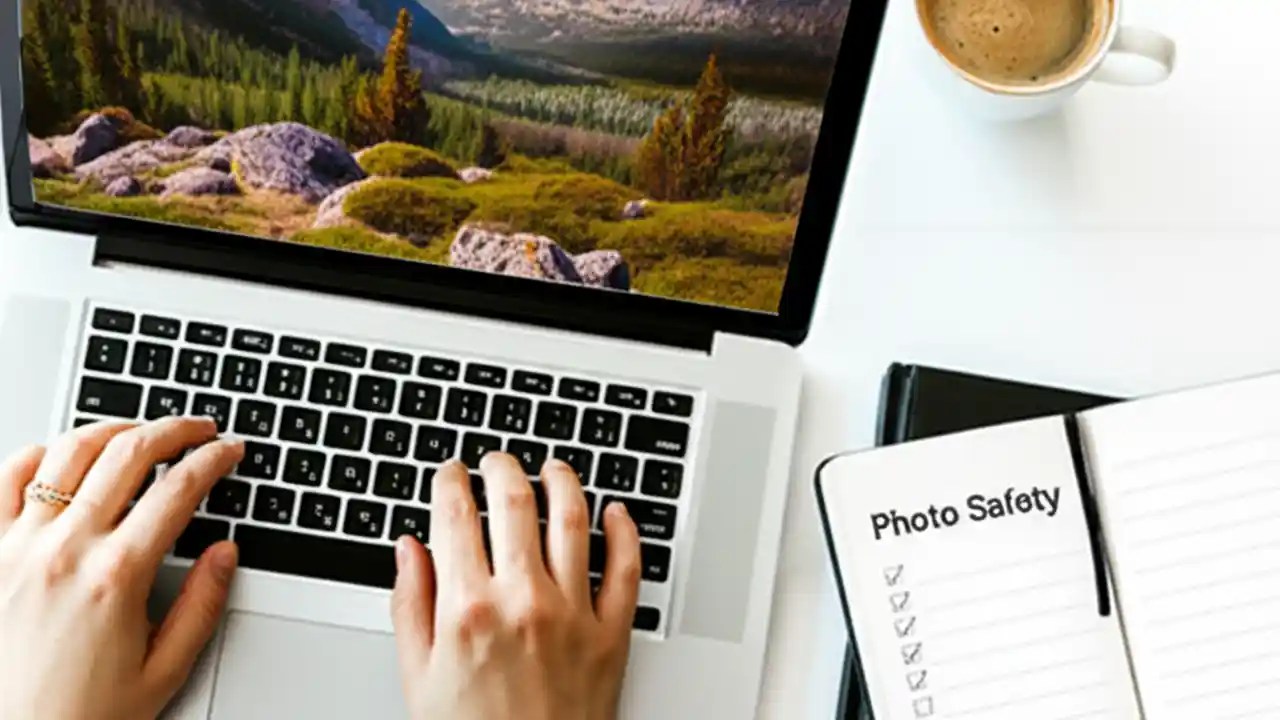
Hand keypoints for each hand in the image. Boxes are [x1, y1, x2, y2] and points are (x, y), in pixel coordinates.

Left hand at [0, 418, 243, 719]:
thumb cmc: (76, 717)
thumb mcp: (162, 671)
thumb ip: (202, 606)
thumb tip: (226, 554)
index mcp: (117, 577)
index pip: (179, 489)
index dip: (214, 459)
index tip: (229, 450)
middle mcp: (64, 550)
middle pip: (129, 453)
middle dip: (175, 428)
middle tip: (197, 427)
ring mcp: (17, 545)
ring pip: (69, 452)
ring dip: (113, 428)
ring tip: (138, 430)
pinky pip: (7, 478)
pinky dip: (39, 455)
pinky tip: (63, 456)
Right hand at [392, 454, 641, 719]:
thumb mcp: (418, 678)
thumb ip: (410, 606)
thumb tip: (408, 550)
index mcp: (468, 610)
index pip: (456, 517)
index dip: (450, 482)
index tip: (450, 473)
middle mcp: (523, 602)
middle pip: (514, 504)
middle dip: (502, 468)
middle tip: (496, 461)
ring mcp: (572, 615)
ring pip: (573, 520)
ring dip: (562, 481)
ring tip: (552, 469)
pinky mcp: (611, 635)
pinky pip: (626, 569)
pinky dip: (625, 532)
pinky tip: (614, 512)